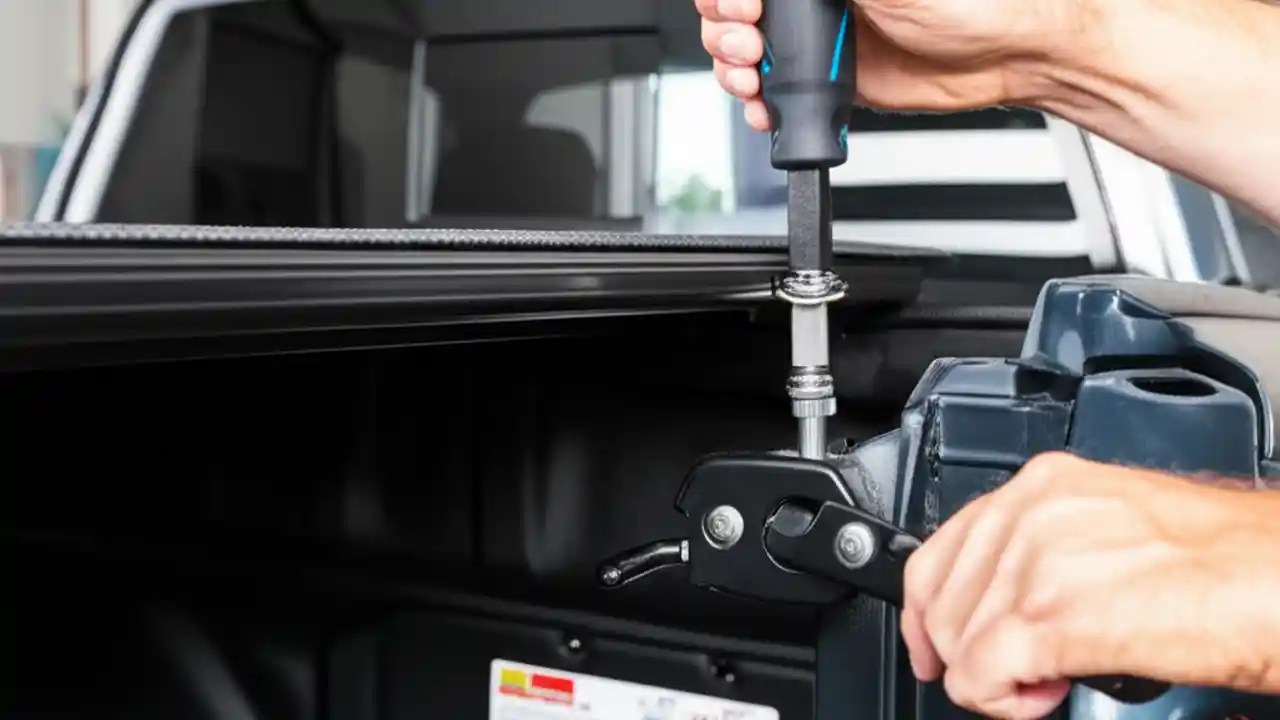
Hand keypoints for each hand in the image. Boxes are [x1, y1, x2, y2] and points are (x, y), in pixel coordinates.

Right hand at [695, 0, 1091, 129]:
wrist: (1006, 55)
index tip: (741, 7)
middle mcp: (816, 0)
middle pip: (735, 12)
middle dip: (726, 29)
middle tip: (749, 42)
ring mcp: (819, 40)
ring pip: (746, 53)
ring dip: (733, 68)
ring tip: (753, 75)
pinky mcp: (829, 82)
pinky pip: (777, 95)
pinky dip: (760, 104)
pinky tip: (764, 105)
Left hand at [901, 452, 1279, 719]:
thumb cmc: (1225, 558)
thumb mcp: (1111, 521)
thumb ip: (1048, 544)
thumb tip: (1005, 592)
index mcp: (1043, 486)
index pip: (938, 552)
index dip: (926, 612)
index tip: (935, 646)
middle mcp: (1031, 516)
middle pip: (940, 604)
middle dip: (966, 653)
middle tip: (1013, 674)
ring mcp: (1038, 566)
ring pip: (957, 644)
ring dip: (993, 679)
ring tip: (1046, 680)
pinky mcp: (1053, 621)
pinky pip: (980, 676)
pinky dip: (1002, 701)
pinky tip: (1044, 694)